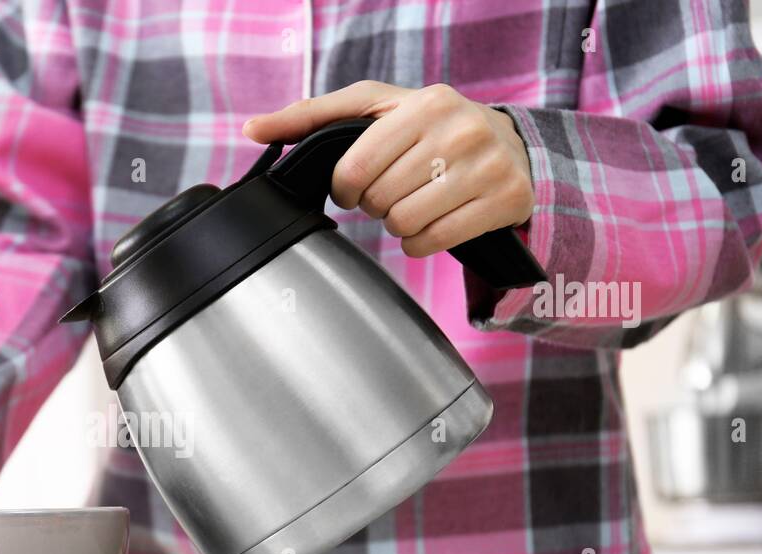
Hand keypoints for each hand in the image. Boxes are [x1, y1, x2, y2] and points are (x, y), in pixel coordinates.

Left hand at [244, 81, 533, 256]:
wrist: (510, 146)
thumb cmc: (427, 128)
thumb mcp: (375, 110)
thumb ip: (311, 117)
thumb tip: (251, 129)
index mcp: (424, 104)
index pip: (354, 168)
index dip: (344, 189)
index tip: (353, 186)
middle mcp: (460, 130)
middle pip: (379, 200)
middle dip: (376, 204)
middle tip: (392, 192)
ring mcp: (486, 166)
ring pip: (404, 224)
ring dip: (398, 225)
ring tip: (412, 204)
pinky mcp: (504, 200)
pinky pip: (434, 242)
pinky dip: (421, 242)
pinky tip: (432, 222)